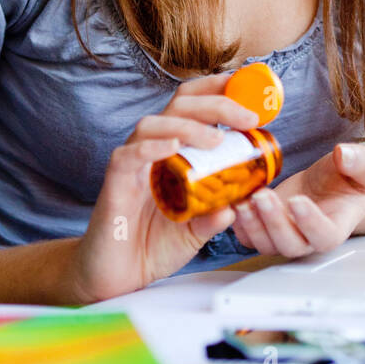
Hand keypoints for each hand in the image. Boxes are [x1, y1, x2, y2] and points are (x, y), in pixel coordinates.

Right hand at [65, 70, 259, 302]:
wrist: (116, 278)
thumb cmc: (152, 246)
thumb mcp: (195, 232)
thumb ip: (214, 216)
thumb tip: (238, 204)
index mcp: (174, 150)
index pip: (194, 105)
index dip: (219, 89)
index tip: (250, 85)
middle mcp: (152, 149)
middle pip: (180, 105)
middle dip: (216, 104)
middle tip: (248, 117)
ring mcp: (132, 163)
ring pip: (155, 124)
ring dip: (189, 126)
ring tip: (217, 140)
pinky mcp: (115, 182)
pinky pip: (128, 156)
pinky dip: (151, 147)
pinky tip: (172, 149)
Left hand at [229, 141, 364, 257]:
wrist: (332, 182)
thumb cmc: (349, 179)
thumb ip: (359, 162)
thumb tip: (344, 154)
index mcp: (336, 227)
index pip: (324, 235)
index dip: (310, 223)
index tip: (298, 201)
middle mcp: (308, 237)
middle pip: (289, 244)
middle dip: (274, 222)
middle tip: (263, 196)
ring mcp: (284, 234)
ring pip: (265, 243)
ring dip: (252, 224)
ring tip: (244, 200)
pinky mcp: (264, 226)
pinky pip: (247, 235)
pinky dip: (237, 222)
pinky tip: (233, 201)